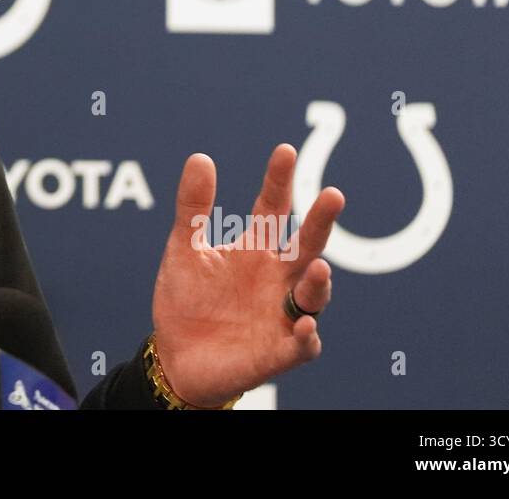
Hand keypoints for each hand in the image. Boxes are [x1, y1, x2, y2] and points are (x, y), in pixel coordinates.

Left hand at [150, 144, 344, 407]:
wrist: (175, 357)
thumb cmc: (186, 301)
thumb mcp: (184, 250)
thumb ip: (193, 208)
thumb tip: (200, 157)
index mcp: (256, 249)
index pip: (274, 208)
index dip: (279, 180)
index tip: (284, 151)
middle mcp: (278, 277)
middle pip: (306, 244)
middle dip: (321, 221)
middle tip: (332, 195)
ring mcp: (282, 313)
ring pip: (314, 294)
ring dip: (319, 281)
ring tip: (318, 266)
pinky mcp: (280, 351)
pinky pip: (303, 344)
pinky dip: (307, 335)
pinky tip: (304, 324)